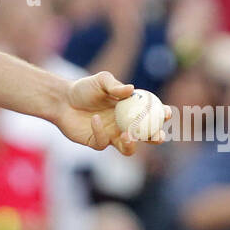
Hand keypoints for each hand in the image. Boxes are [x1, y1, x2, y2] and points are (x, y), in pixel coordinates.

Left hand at [55, 72, 169, 154]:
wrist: (62, 100)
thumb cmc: (84, 88)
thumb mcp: (101, 80)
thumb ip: (115, 86)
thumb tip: (131, 90)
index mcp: (131, 110)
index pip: (153, 115)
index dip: (163, 115)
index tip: (167, 112)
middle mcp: (124, 125)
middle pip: (146, 137)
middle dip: (156, 138)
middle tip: (156, 135)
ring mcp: (111, 136)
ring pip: (128, 148)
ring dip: (132, 145)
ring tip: (128, 135)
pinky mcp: (96, 142)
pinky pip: (103, 143)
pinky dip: (100, 131)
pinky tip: (95, 118)